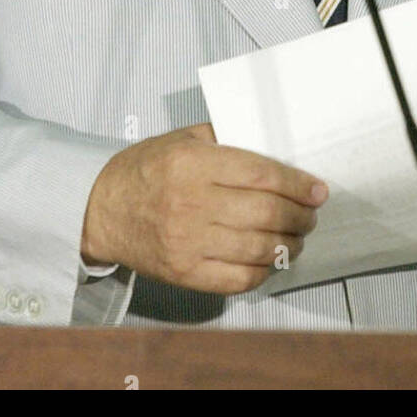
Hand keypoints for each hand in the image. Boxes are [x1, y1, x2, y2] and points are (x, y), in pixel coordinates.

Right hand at [80, 122, 327, 294]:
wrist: (99, 211)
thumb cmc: (144, 171)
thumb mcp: (181, 140)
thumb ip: (225, 138)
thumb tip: (274, 147)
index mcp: (193, 163)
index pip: (262, 175)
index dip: (297, 185)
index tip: (317, 190)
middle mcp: (192, 203)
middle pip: (266, 213)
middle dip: (299, 216)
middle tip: (310, 216)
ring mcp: (188, 242)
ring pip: (258, 248)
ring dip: (288, 245)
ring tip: (296, 238)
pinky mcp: (184, 272)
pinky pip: (238, 278)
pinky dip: (263, 271)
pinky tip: (270, 260)